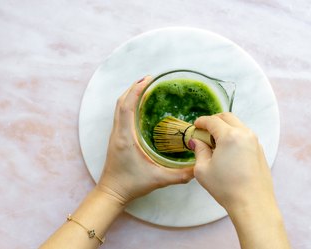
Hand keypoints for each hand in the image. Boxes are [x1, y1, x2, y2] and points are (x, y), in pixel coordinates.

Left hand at [97, 76, 193, 204]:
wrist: (111, 193)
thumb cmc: (130, 185)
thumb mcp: (158, 180)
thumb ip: (180, 175)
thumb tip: (198, 167)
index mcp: (125, 138)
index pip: (126, 107)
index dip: (136, 90)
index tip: (148, 79)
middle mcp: (118, 133)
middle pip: (121, 102)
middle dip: (134, 88)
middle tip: (150, 80)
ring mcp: (115, 135)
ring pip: (119, 108)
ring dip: (130, 95)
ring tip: (146, 89)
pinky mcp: (117, 138)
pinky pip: (121, 115)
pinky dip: (129, 105)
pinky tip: (141, 107)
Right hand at [192, 112, 275, 211]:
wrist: (252, 203)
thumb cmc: (226, 188)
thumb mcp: (203, 169)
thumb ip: (199, 150)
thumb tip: (197, 141)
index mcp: (230, 136)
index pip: (212, 121)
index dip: (201, 122)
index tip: (196, 125)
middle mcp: (245, 134)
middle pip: (227, 117)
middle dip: (214, 121)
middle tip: (204, 130)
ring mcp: (255, 142)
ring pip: (238, 125)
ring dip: (226, 128)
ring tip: (215, 142)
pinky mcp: (260, 151)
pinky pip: (245, 136)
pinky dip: (235, 136)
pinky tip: (228, 150)